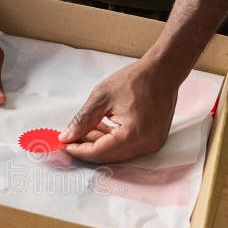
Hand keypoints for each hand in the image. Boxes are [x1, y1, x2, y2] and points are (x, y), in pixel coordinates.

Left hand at [58, 57, 180, 163]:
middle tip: (71, 138)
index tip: (64, 144)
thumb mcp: (101, 97)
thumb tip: (67, 136)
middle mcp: (145, 145)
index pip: (99, 152)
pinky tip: (100, 129)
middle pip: (108, 156)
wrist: (163, 71)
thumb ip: (82, 120)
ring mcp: (152, 144)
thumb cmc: (137, 79)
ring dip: (99, 145)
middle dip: (87, 148)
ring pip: (117, 153)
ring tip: (85, 129)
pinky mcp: (153, 140)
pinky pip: (127, 148)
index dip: (79, 150)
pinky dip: (111, 141)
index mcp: (133, 135)